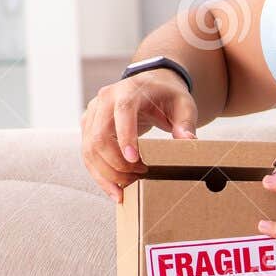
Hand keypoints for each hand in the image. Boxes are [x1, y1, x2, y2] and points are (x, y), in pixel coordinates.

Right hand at [81, 69, 197, 200]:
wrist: (150, 86)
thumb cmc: (167, 96)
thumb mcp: (184, 105)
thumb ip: (186, 123)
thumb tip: (188, 141)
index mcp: (129, 90)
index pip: (122, 111)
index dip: (125, 136)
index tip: (133, 160)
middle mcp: (105, 100)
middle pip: (99, 135)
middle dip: (116, 163)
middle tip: (139, 176)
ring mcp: (93, 113)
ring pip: (89, 148)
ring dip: (106, 173)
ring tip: (127, 187)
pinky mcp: (88, 127)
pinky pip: (88, 154)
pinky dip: (99, 174)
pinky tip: (114, 189)